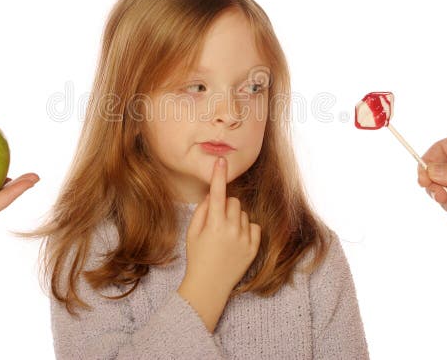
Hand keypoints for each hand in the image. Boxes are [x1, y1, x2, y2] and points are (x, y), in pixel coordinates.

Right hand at [184, 156, 260, 293]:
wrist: (209, 285)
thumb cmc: (197, 257)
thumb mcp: (192, 232)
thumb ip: (202, 210)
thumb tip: (213, 193)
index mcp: (214, 224)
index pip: (218, 193)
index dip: (219, 175)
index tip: (221, 161)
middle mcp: (232, 229)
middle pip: (233, 201)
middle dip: (225, 205)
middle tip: (217, 220)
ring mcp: (244, 239)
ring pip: (243, 213)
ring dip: (235, 218)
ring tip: (225, 234)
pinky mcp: (254, 248)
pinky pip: (254, 226)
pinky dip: (246, 229)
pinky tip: (236, 240)